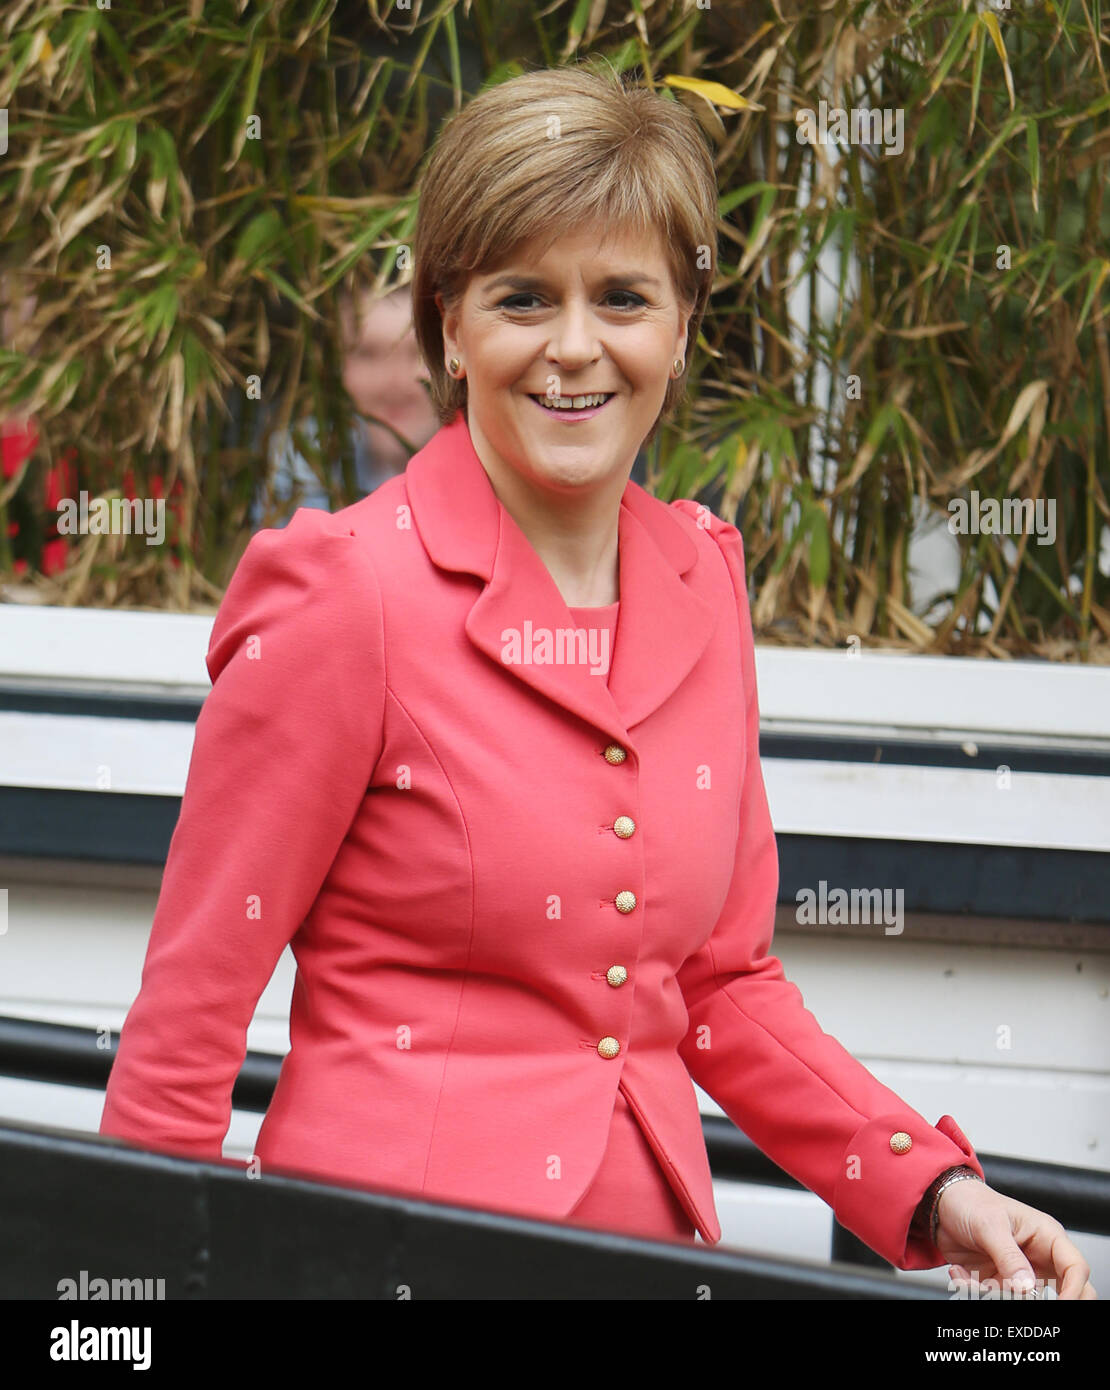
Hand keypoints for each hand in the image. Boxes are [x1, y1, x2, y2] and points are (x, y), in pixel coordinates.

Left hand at [935, 1179, 1096, 1299]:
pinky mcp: (999, 1280)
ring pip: (1025, 1299)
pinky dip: (974, 1289)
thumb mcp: (989, 1225)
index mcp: (1045, 1235)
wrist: (940, 1205)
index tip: (1061, 1302)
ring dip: (995, 1292)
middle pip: (1066, 1288)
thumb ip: (1008, 1256)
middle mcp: (1037, 1255)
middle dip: (1054, 1300)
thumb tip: (1026, 1287)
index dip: (1074, 1289)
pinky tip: (960, 1272)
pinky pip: (995, 1296)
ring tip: (972, 1277)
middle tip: (1026, 1299)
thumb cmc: (970, 1202)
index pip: (1075, 1267)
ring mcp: (1019, 1270)